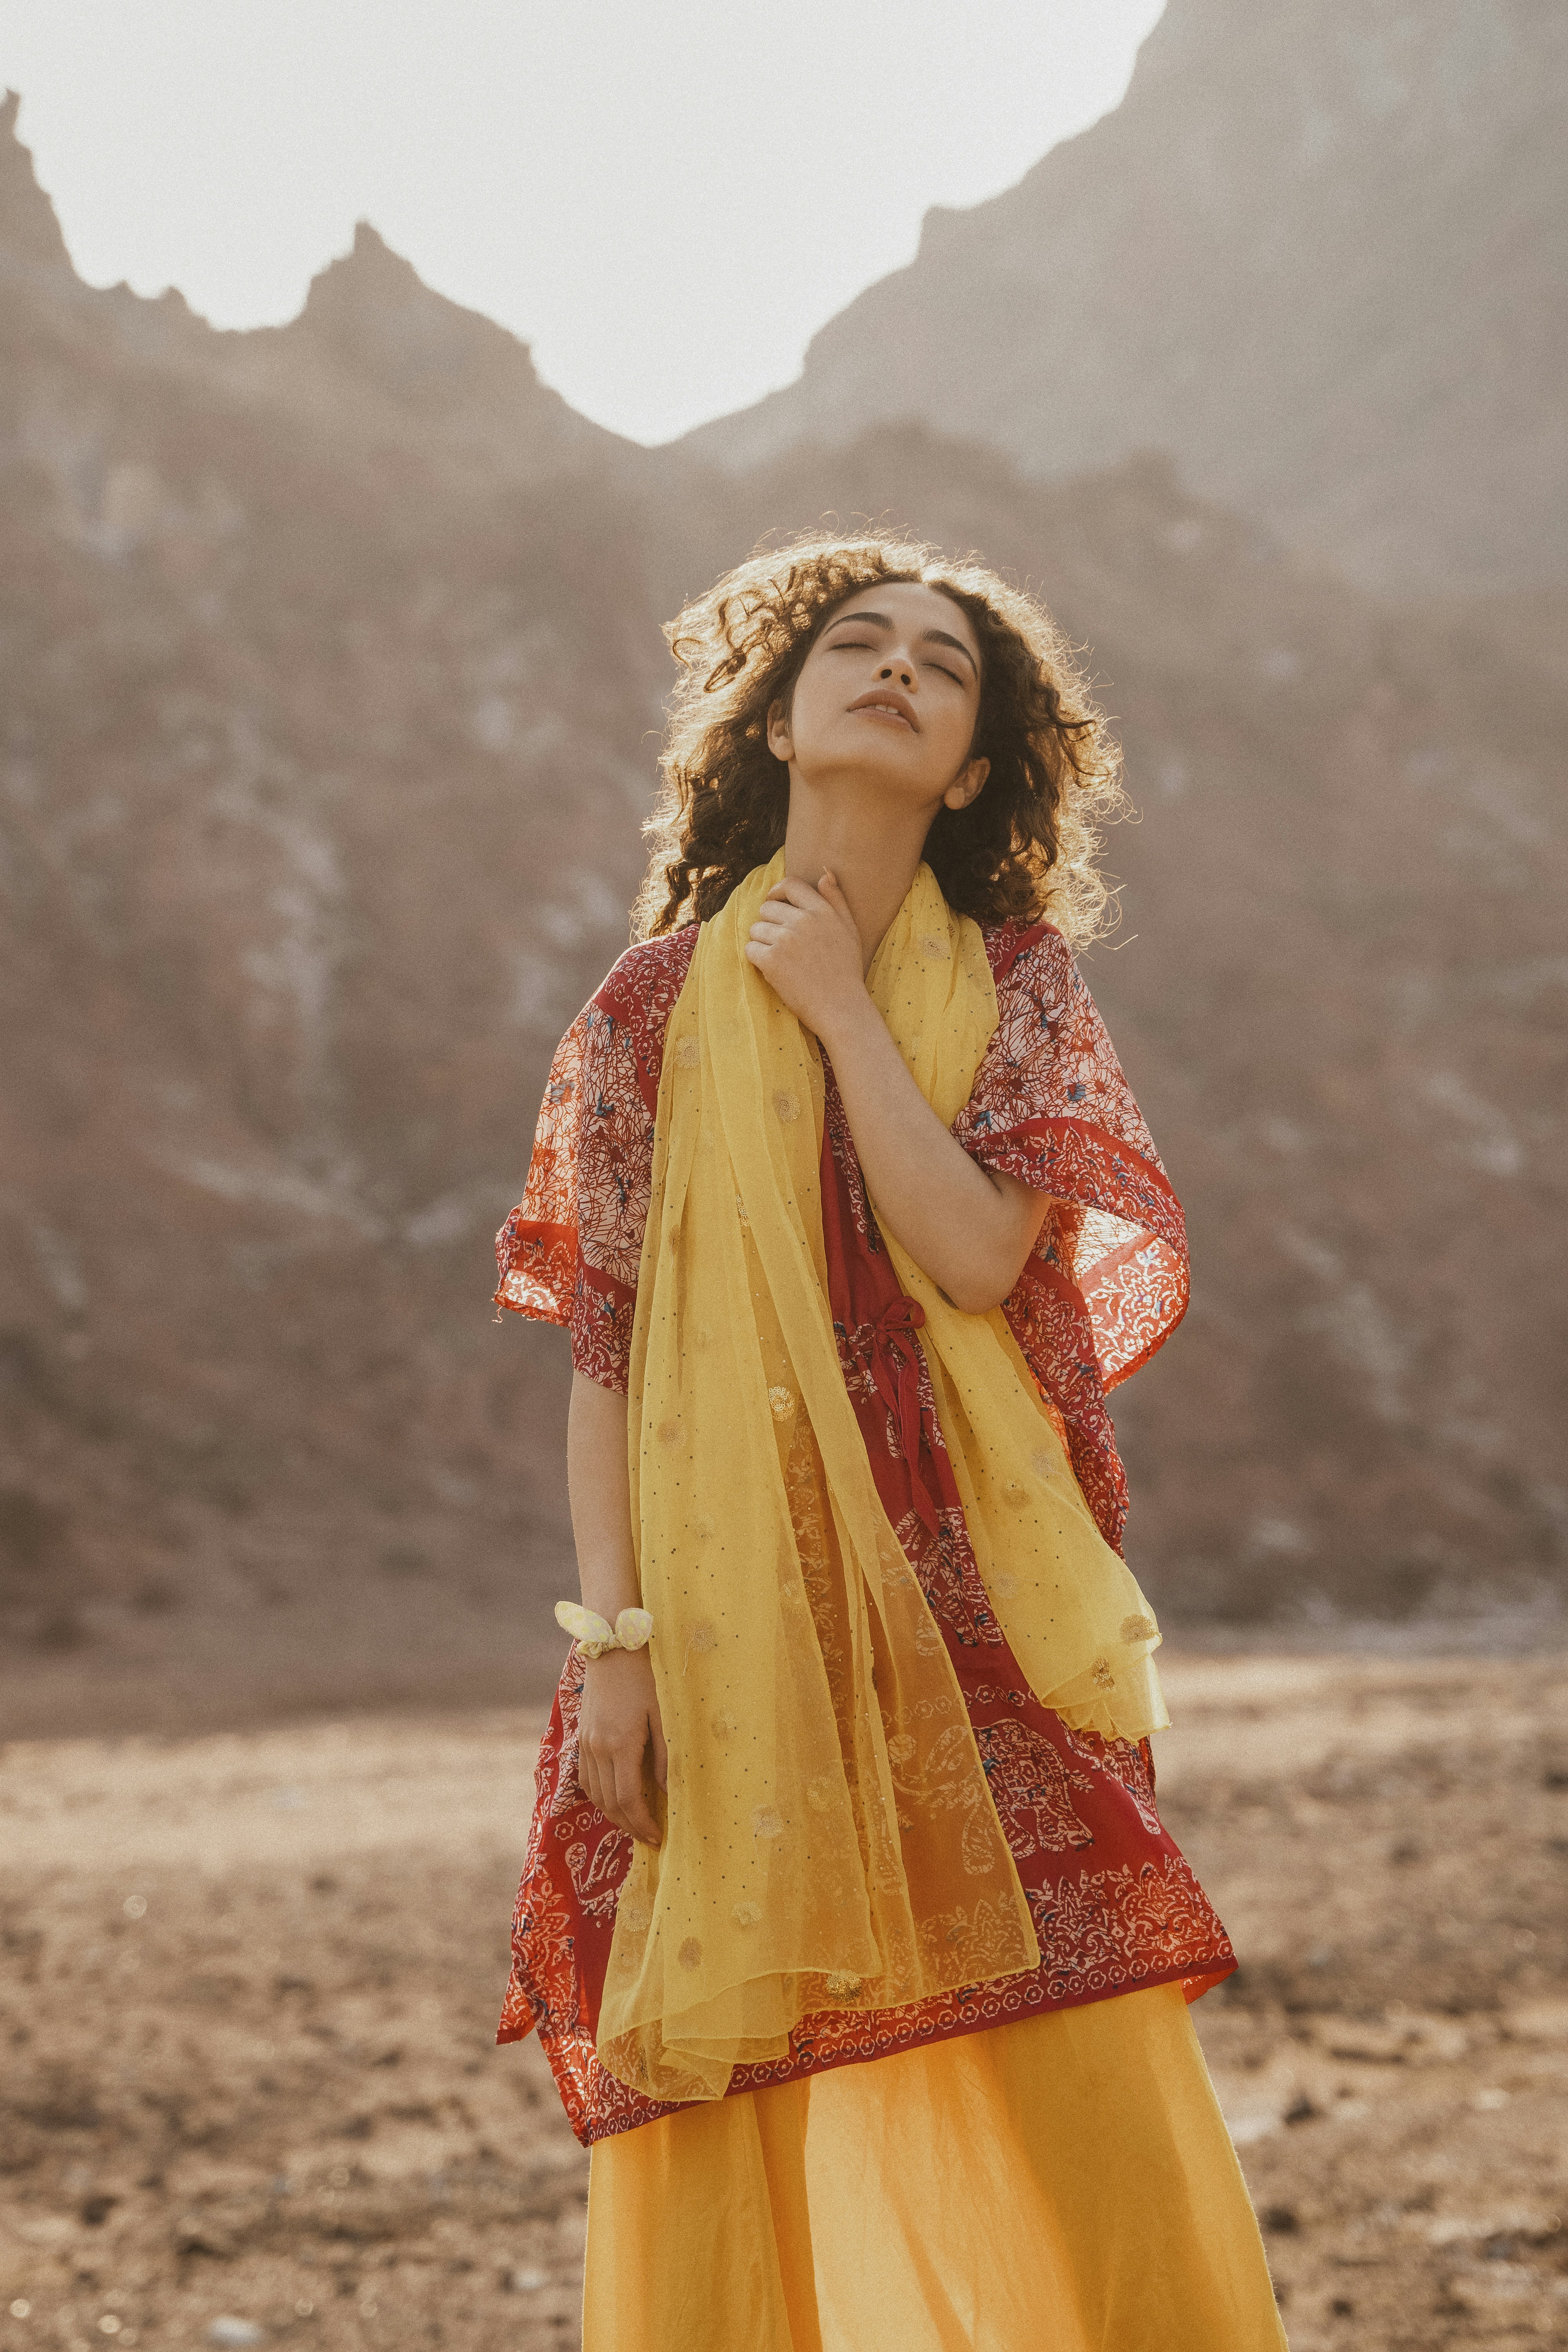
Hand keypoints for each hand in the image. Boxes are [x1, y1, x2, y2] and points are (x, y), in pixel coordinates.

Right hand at [577, 1647, 666, 1844]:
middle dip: (630, 1826)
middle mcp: (598, 1748)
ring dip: (614, 1815)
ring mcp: (586, 1744)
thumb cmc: (644, 1679)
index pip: (628, 1798)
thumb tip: (666, 1792)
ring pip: (595, 1795)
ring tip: (634, 1825)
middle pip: (610, 1803)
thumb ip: (664, 1756)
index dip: (642, 1823)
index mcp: (621, 1744)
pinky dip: (599, 1797)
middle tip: (648, 1838)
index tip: (658, 1837)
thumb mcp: (662, 1716)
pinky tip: (614, 1801)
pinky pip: (586, 1779)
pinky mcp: (582, 1738)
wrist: (612, 1650)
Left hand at [744, 871, 867, 1041]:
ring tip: (781, 960)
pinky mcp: (771, 960)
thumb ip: (836, 899)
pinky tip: (773, 971)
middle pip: (767, 908)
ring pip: (756, 929)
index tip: (774, 903)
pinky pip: (750, 949)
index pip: (790, 885)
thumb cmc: (846, 970)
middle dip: (769, 923)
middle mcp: (803, 920)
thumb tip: (824, 871)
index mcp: (822, 910)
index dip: (776, 892)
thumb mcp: (849, 929)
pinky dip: (757, 960)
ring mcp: (786, 940)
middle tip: (782, 944)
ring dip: (762, 943)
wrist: (841, 1007)